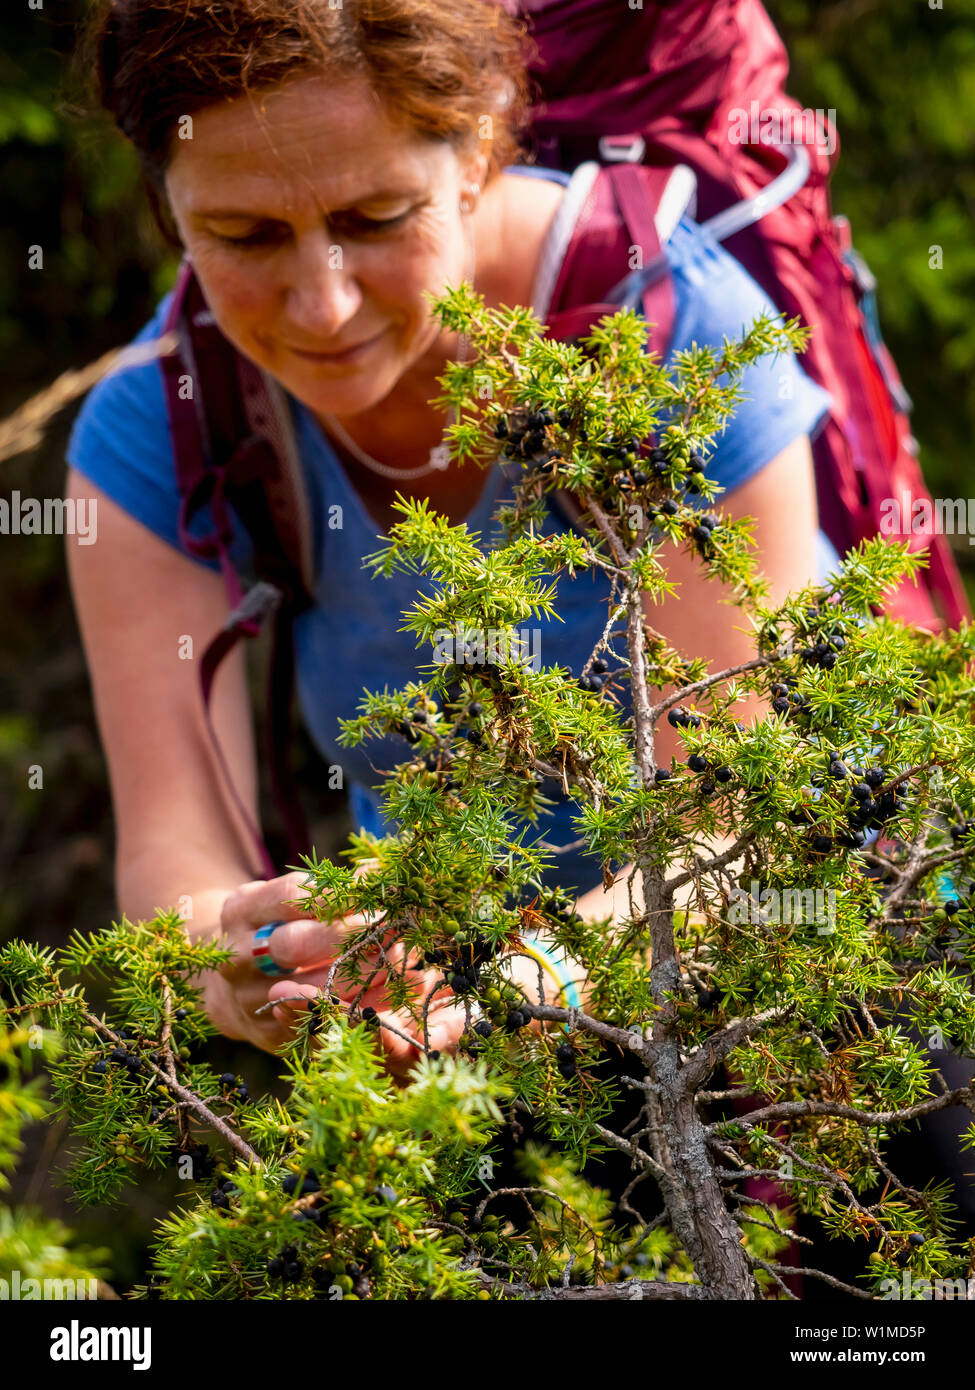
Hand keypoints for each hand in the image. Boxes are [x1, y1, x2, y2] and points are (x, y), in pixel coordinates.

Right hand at [201, 870, 467, 1073]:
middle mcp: (236, 955)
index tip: (385, 892)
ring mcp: (247, 998)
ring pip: (309, 989)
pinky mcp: (266, 1035)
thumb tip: (378, 870)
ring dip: (362, 977)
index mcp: (242, 910)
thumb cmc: (280, 927)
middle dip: (353, 936)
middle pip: (297, 943)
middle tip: (396, 930)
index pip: (293, 895)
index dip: (343, 893)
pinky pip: (317, 1025)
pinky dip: (357, 1012)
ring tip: (403, 965)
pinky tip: (389, 1001)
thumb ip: (334, 887)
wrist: (237, 981)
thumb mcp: (293, 898)